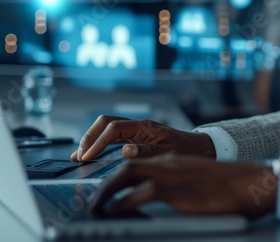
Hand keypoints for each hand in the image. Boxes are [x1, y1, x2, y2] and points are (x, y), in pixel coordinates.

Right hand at [70, 115, 215, 162]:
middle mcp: (138, 126)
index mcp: (145, 127)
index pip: (114, 129)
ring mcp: (136, 131)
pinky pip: (113, 137)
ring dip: (92, 140)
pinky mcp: (136, 138)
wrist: (200, 148)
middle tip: (79, 155)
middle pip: (105, 123)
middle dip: (89, 137)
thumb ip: (147, 152)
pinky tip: (92, 155)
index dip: (98, 142)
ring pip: (106, 128)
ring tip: (79, 156)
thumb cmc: (187, 150)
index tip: (87, 156)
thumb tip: (125, 150)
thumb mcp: (168, 153)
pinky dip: (100, 144)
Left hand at [90, 153, 277, 218]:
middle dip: (106, 182)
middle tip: (95, 200)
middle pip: (127, 165)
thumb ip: (178, 187)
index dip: (118, 176)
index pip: (138, 162)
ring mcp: (172, 175)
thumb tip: (163, 202)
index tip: (106, 191)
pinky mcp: (176, 190)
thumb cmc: (230, 189)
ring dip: (107, 191)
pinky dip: (123, 202)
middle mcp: (170, 163)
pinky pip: (140, 193)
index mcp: (175, 161)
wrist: (250, 185)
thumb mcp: (198, 183)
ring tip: (98, 207)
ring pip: (127, 175)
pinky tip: (116, 211)